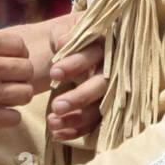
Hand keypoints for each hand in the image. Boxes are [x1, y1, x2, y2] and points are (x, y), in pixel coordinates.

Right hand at [0, 30, 32, 137]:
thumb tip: (2, 52)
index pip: (19, 45)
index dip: (18, 55)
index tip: (10, 64)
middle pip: (27, 69)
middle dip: (20, 77)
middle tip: (8, 85)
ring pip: (26, 93)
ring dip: (17, 98)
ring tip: (2, 101)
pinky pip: (16, 117)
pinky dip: (8, 117)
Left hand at [46, 28, 107, 142]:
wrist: (69, 49)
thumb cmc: (68, 37)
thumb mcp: (64, 29)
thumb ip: (64, 34)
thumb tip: (63, 44)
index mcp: (105, 46)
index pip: (95, 55)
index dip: (76, 64)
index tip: (54, 73)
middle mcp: (113, 70)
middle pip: (103, 86)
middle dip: (80, 97)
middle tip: (56, 106)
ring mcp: (111, 92)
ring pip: (100, 108)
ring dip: (76, 118)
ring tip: (52, 122)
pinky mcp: (104, 109)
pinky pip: (94, 124)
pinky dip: (76, 131)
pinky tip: (57, 134)